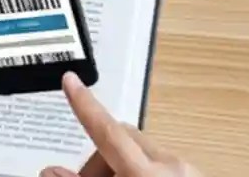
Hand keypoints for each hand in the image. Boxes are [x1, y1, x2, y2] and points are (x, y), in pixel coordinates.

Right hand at [39, 73, 200, 176]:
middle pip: (122, 137)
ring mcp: (187, 170)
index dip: (85, 105)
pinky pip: (161, 163)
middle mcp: (171, 167)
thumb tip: (51, 171)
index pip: (107, 131)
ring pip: (141, 151)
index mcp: (147, 175)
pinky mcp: (197, 174)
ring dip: (119, 167)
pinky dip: (141, 173)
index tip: (71, 80)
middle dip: (98, 155)